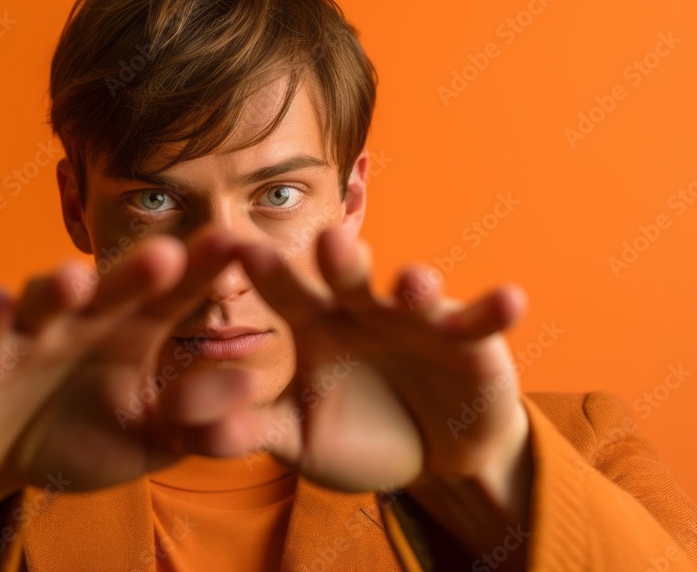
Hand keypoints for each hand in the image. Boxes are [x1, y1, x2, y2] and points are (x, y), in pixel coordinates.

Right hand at [0, 225, 257, 496]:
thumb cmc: (76, 440)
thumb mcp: (145, 442)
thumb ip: (196, 424)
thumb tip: (249, 389)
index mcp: (133, 332)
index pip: (173, 296)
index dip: (201, 271)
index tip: (236, 243)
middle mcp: (87, 319)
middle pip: (116, 288)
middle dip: (137, 271)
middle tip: (168, 255)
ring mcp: (33, 331)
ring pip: (47, 300)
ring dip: (58, 288)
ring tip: (75, 281)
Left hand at [221, 224, 529, 511]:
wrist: (431, 455)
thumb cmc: (357, 433)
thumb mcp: (299, 438)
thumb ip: (250, 427)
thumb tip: (184, 427)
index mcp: (316, 323)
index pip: (285, 291)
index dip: (265, 271)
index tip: (240, 247)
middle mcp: (364, 309)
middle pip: (348, 278)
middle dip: (342, 259)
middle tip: (330, 241)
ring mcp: (419, 319)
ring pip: (415, 293)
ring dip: (417, 285)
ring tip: (413, 284)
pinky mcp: (470, 339)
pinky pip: (482, 320)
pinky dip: (496, 310)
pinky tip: (512, 299)